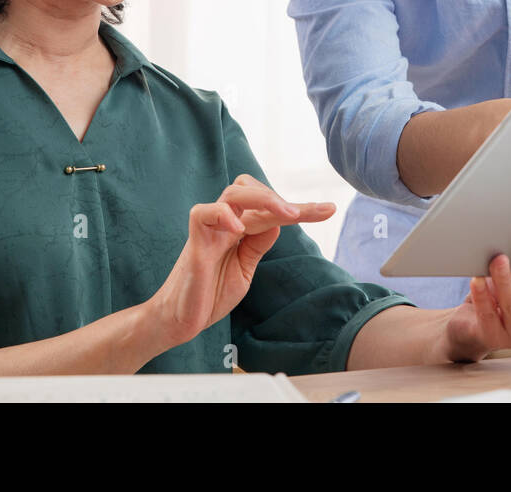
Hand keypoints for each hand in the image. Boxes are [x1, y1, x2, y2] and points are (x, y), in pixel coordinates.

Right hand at [147, 174, 334, 351]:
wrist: (181, 321)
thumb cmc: (209, 295)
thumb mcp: (244, 270)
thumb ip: (258, 245)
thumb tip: (278, 222)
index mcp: (239, 230)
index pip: (270, 209)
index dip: (301, 208)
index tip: (329, 209)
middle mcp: (225, 224)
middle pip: (249, 188)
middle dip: (278, 196)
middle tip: (302, 212)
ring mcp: (210, 231)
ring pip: (232, 194)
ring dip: (262, 199)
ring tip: (285, 214)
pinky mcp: (194, 243)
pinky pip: (203, 213)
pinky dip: (223, 215)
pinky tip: (240, 230)